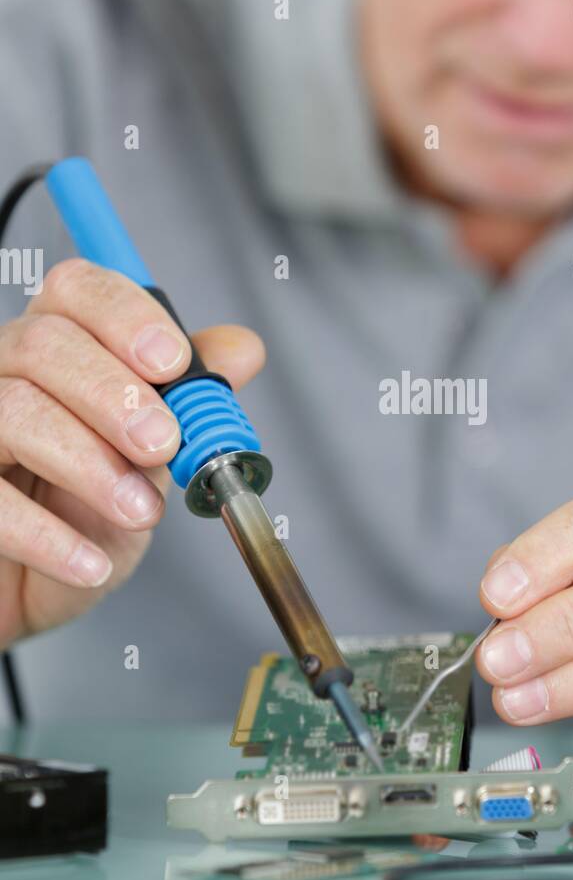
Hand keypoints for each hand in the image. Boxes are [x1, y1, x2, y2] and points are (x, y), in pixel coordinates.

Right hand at [0, 258, 264, 646]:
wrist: (34, 589)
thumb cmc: (84, 511)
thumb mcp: (151, 456)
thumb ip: (191, 400)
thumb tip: (242, 350)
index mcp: (56, 344)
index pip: (77, 290)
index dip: (126, 318)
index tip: (173, 363)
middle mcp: (2, 370)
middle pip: (42, 343)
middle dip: (114, 394)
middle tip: (163, 445)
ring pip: (14, 411)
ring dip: (90, 465)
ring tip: (139, 511)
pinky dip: (47, 536)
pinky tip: (91, 562)